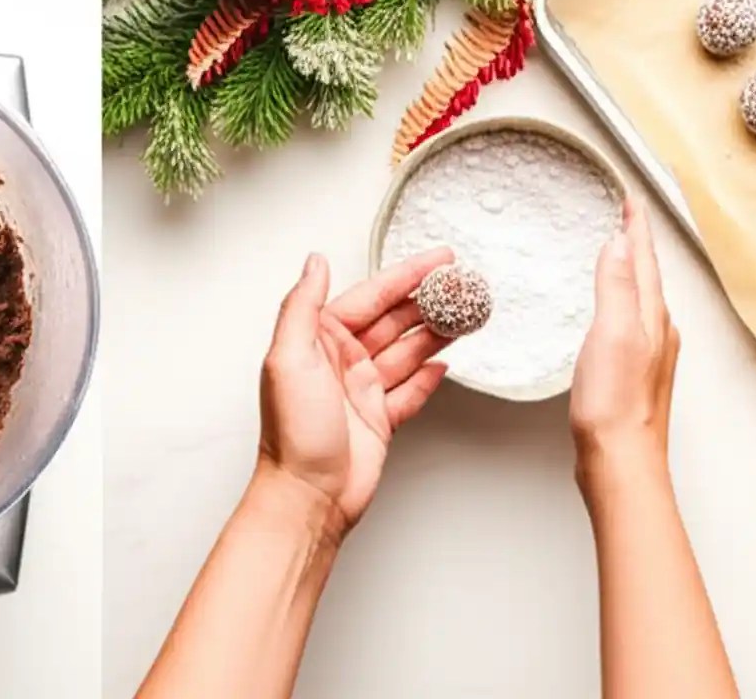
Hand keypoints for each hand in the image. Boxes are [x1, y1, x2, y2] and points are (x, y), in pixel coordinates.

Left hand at [256, 250, 455, 541]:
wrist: (308, 493)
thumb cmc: (292, 431)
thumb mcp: (288, 357)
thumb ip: (302, 305)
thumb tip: (314, 263)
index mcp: (319, 342)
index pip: (371, 297)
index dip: (406, 276)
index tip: (438, 260)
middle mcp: (341, 362)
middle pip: (394, 321)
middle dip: (429, 302)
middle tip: (463, 285)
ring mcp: (362, 391)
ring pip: (408, 352)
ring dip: (437, 334)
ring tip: (467, 315)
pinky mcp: (379, 419)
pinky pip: (410, 391)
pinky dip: (428, 378)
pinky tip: (444, 363)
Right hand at [570, 198, 679, 492]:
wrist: (621, 459)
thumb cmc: (615, 405)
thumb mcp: (611, 334)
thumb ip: (616, 286)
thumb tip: (619, 243)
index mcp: (650, 316)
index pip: (643, 258)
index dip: (636, 226)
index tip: (630, 198)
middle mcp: (656, 330)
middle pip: (647, 274)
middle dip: (636, 242)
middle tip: (625, 216)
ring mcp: (647, 352)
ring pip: (642, 297)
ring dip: (631, 270)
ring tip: (619, 252)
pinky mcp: (633, 371)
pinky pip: (631, 321)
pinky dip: (622, 301)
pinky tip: (612, 310)